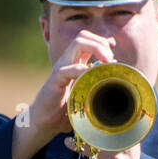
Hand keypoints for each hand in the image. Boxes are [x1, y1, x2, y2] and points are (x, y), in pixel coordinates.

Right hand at [12, 31, 115, 158]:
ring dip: (95, 48)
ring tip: (106, 61)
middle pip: (83, 36)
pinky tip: (90, 75)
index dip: (102, 41)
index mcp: (74, 62)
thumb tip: (113, 82)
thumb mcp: (85, 95)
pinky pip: (68, 69)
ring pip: (77, 43)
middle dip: (100, 42)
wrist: (44, 122)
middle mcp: (67, 61)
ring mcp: (61, 68)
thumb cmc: (65, 110)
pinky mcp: (55, 80)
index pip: (88, 39)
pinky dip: (81, 70)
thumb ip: (95, 86)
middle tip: (110, 58)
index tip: (113, 50)